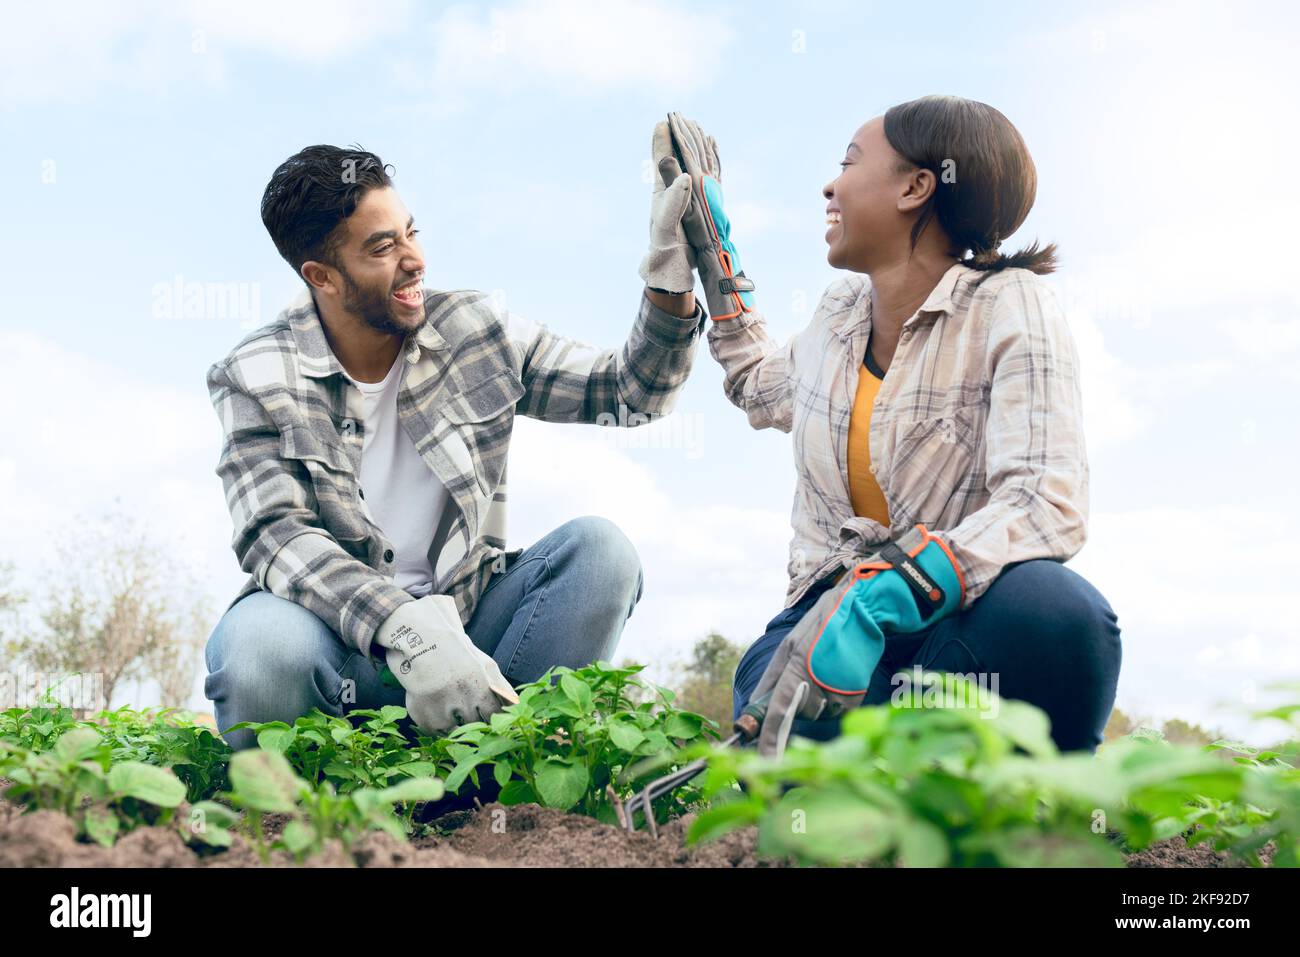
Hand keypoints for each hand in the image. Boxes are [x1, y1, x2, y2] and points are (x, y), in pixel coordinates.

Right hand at [371, 595, 518, 735]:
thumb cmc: (459, 657)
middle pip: (475, 725)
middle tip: (465, 705)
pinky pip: (437, 733)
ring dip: (456, 722)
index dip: (493, 717)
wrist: (422, 645)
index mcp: (479, 686)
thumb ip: (502, 687)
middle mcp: (460, 699)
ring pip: (456, 731)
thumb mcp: (484, 665)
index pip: (494, 716)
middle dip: (473, 718)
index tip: (488, 712)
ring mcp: (440, 709)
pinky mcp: (423, 717)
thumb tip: (517, 706)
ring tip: (450, 704)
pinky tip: (437, 707)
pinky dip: (438, 725)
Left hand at [663, 112, 755, 320]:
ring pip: (692, 165)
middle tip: (682, 117)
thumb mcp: (666, 228)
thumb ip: (673, 202)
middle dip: (680, 137)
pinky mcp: (700, 205)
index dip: (663, 139)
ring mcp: (686, 197)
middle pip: (677, 157)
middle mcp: (674, 191)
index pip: (661, 158)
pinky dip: (712, 163)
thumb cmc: (665, 254)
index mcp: (662, 193)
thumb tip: (683, 175)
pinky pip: (708, 178)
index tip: (664, 120)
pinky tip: (713, 152)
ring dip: (695, 147)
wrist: (673, 273)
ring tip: (699, 128)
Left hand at [751, 524, 964, 756]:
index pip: (777, 714)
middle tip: (808, 672)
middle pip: (797, 713)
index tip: (762, 761)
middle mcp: (818, 687)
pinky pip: (834, 710)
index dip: (768, 740)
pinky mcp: (855, 700)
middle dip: (795, 701)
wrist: (864, 611)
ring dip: (815, 698)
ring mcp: (839, 696)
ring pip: (816, 713)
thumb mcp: (789, 647)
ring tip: (824, 668)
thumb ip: (770, 680)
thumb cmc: (822, 626)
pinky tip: (837, 675)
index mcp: (796, 670)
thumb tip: (752, 711)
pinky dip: (832, 698)